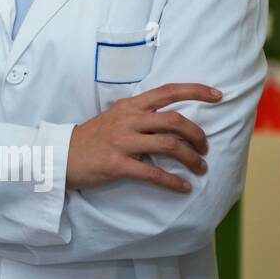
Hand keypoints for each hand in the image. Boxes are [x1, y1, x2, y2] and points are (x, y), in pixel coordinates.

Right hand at [66, 83, 218, 192]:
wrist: (62, 156)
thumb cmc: (92, 138)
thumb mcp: (115, 117)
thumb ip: (140, 115)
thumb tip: (170, 120)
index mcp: (129, 106)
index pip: (168, 91)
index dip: (196, 91)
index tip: (218, 95)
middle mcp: (128, 120)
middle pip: (175, 121)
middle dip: (198, 135)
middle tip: (205, 148)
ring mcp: (122, 142)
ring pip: (169, 146)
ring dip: (192, 159)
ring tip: (200, 168)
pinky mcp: (117, 164)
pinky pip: (153, 173)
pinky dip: (173, 182)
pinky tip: (184, 187)